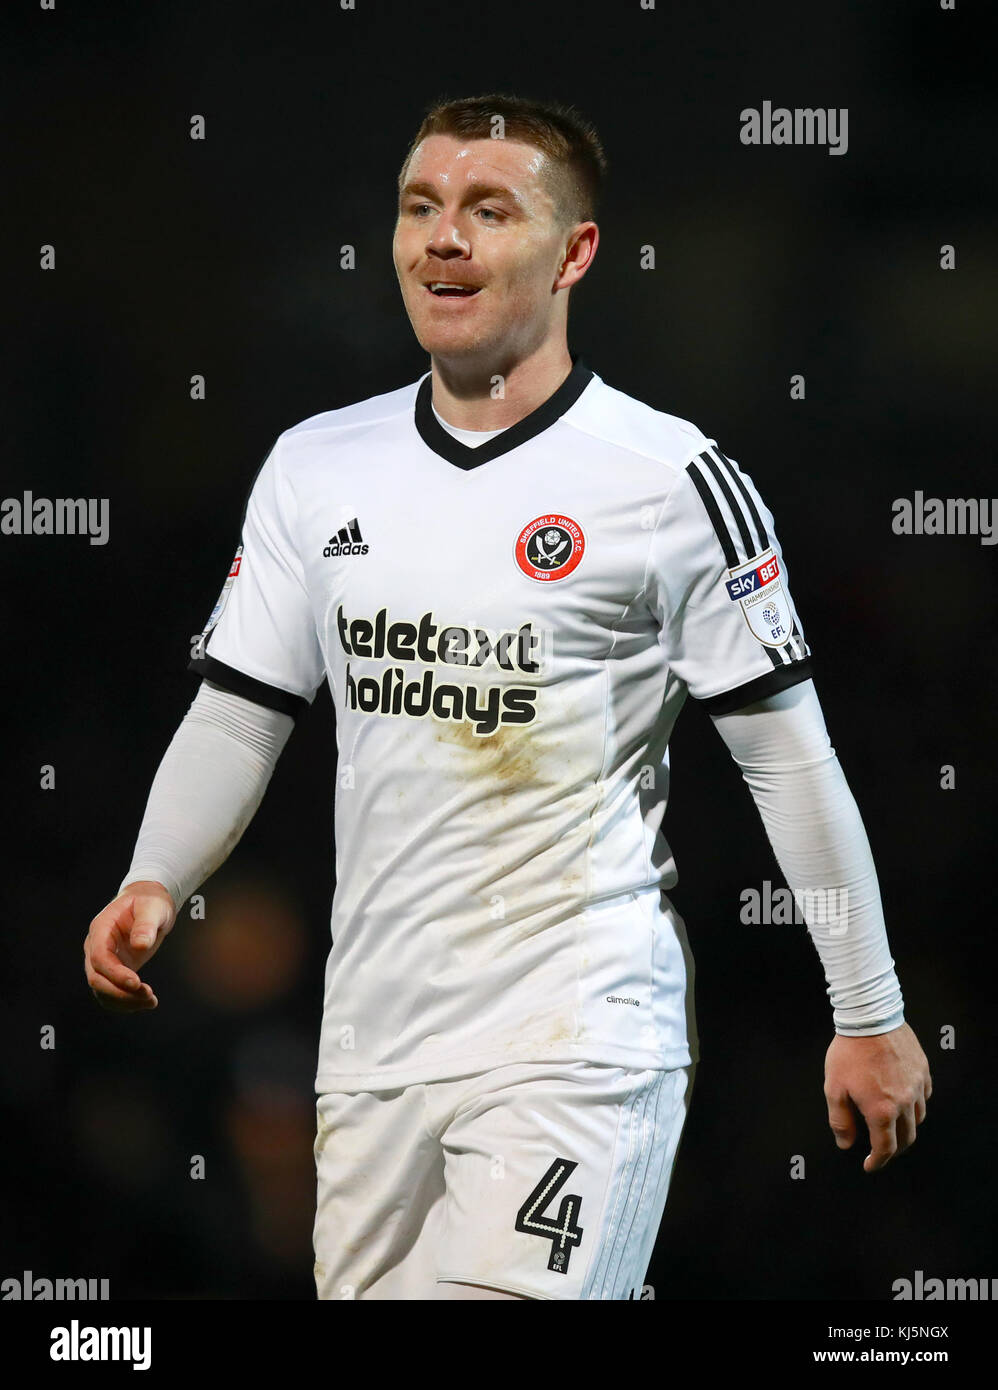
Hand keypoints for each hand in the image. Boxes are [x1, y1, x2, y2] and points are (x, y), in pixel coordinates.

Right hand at [84, 881, 176, 1012]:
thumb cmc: (150, 901)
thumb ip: (146, 924)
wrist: (149, 903)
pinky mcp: (114, 970)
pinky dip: (126, 1002)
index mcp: (101, 929)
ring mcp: (103, 960)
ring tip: (151, 1002)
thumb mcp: (153, 906)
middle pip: (97, 978)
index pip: (100, 958)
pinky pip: (112, 992)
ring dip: (124, 1002)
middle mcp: (96, 947)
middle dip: (121, 993)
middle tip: (149, 996)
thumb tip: (140, 945)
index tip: (137, 984)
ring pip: (102, 991)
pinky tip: (145, 1002)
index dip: (116, 974)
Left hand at [824, 1022, 931, 1171]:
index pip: (885, 1148)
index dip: (878, 1161)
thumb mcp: (834, 1088)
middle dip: (894, 1149)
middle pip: (906, 1138)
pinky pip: (925, 1096)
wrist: (869, 1017)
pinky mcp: (923, 1070)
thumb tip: (846, 1144)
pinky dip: (916, 1105)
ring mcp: (917, 1086)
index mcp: (881, 1110)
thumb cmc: (848, 1052)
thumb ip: (840, 1120)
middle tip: (881, 1150)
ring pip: (919, 1118)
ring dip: (907, 1128)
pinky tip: (904, 1102)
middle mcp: (904, 1102)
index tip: (870, 1165)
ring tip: (893, 1127)